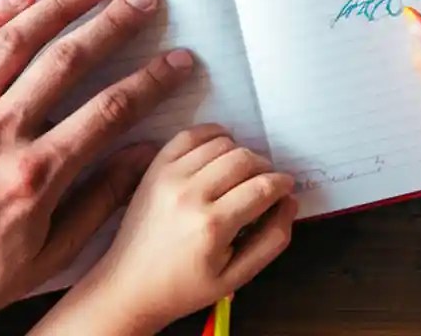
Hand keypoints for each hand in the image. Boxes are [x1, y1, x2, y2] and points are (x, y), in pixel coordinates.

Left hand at [0, 0, 192, 335]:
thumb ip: (102, 200)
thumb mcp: (50, 256)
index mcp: (34, 177)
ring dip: (58, 6)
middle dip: (112, 24)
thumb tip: (145, 155)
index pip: (108, 110)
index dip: (150, 80)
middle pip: (67, 62)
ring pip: (14, 43)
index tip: (177, 59)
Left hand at [33, 125, 297, 334]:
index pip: (263, 187)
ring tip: (242, 172)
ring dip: (241, 152)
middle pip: (245, 158)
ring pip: (221, 142)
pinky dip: (211, 135)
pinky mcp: (155, 168)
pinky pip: (190, 134)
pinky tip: (221, 149)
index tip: (286, 188)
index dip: (282, 184)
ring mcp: (169, 177)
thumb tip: (290, 202)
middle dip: (265, 167)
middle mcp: (190, 195)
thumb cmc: (185, 286)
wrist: (131, 285)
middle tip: (266, 183)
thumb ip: (272, 239)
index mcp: (213, 226)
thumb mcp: (237, 276)